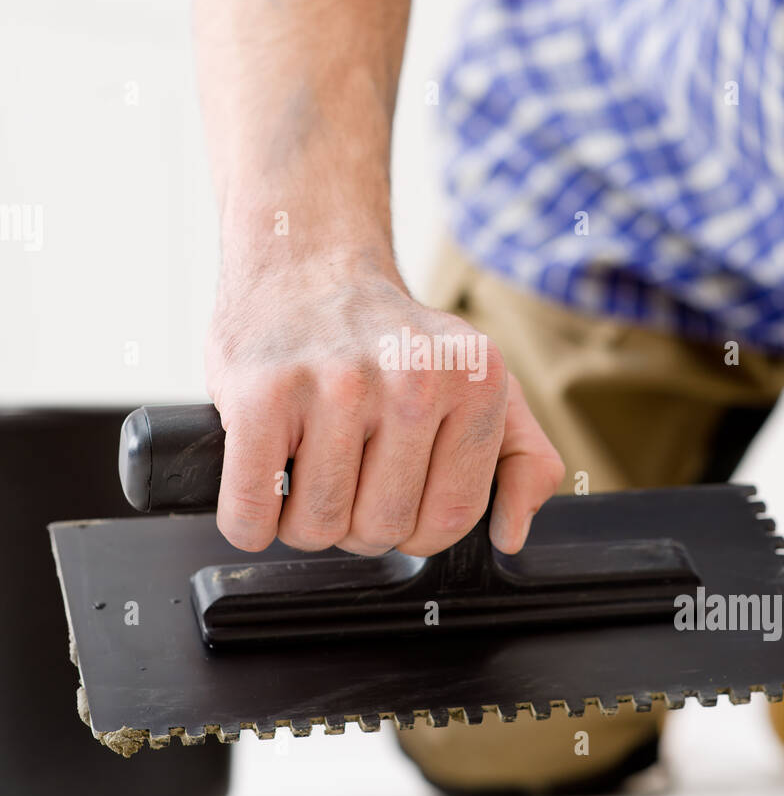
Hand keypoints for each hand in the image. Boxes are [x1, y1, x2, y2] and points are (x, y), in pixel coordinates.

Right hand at [206, 251, 563, 556]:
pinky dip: (249, 522)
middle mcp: (413, 378)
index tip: (393, 494)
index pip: (451, 516)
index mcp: (475, 379)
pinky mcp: (262, 395)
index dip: (415, 529)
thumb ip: (523, 456)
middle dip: (356, 524)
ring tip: (304, 468)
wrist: (307, 261)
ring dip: (301, 522)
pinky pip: (253, 512)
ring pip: (318, 527)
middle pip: (382, 528)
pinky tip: (263, 481)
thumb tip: (510, 535)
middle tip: (343, 473)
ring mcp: (335, 384)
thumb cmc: (388, 337)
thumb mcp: (480, 380)